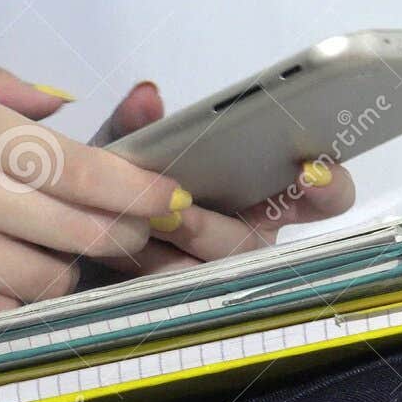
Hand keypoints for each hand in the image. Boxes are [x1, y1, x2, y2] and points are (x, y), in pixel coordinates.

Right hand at [0, 53, 188, 321]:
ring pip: (49, 283)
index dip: (147, 195)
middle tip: (125, 233)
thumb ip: (0, 85)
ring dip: (64, 271)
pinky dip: (14, 303)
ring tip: (44, 251)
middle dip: (122, 238)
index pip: (90, 172)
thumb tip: (64, 104)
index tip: (173, 205)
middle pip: (85, 233)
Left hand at [85, 81, 356, 275]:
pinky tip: (130, 255)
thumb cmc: (117, 192)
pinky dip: (152, 273)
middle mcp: (245, 237)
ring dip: (179, 250)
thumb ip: (136, 125)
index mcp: (256, 195)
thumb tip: (145, 96)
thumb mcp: (120, 152)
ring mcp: (216, 275)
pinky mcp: (180, 305)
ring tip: (150, 227)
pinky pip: (178, 300)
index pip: (320, 195)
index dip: (328, 186)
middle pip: (255, 244)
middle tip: (179, 210)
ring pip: (215, 275)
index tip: (311, 170)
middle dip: (215, 226)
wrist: (73, 244)